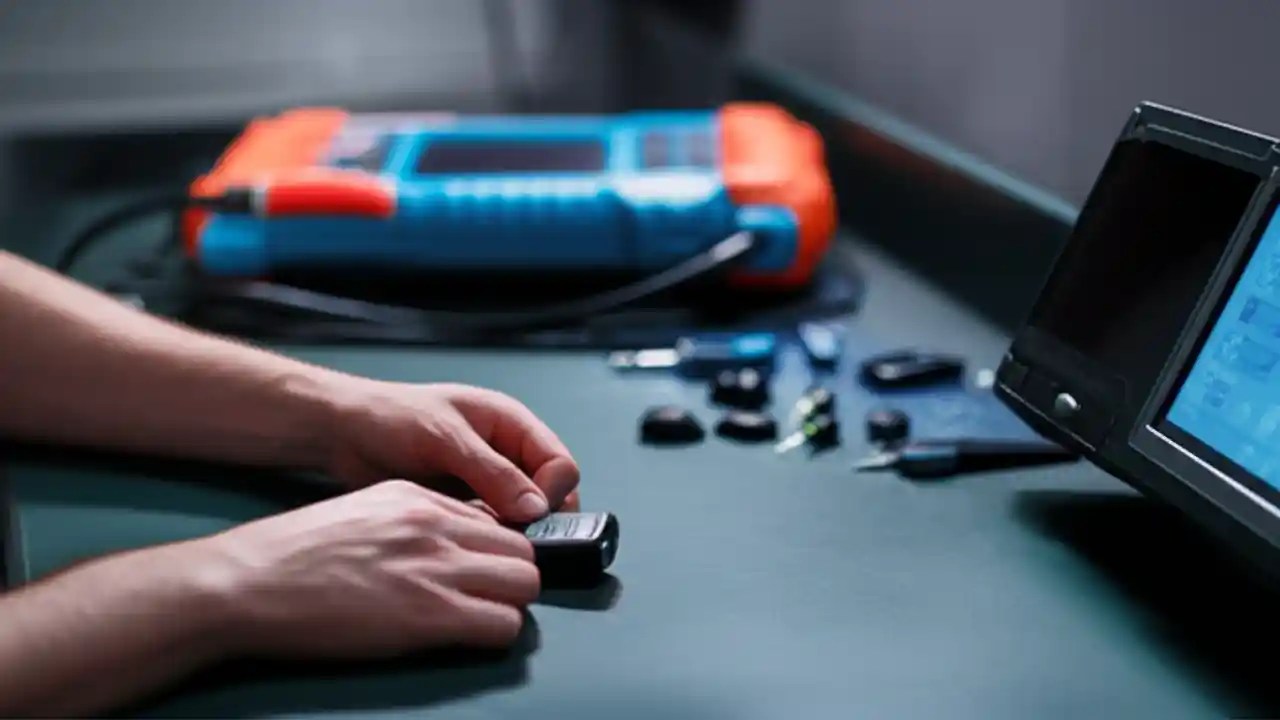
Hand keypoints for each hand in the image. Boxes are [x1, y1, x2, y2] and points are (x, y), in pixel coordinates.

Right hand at [199, 480, 539, 658]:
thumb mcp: (362, 512)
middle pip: (522, 549)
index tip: (484, 571)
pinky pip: (502, 624)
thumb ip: (411, 520)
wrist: (247, 583)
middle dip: (512, 578)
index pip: (497, 518)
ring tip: (478, 620)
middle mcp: (436, 524)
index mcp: (418, 497)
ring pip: (524, 584)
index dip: (495, 551)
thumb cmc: (291, 555)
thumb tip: (449, 542)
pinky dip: (495, 634)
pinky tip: (467, 638)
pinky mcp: (430, 614)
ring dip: (508, 606)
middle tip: (488, 599)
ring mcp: (436, 567)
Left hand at [323, 380, 579, 522]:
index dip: (552, 493)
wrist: (341, 432)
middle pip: (549, 494)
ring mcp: (487, 481)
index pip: (561, 465)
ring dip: (511, 532)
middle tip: (512, 540)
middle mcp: (507, 453)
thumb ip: (492, 472)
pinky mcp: (465, 504)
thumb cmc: (392, 417)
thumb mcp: (445, 438)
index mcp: (512, 425)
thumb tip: (535, 508)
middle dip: (538, 518)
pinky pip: (492, 526)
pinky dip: (486, 538)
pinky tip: (467, 543)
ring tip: (486, 543)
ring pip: (522, 515)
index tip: (528, 517)